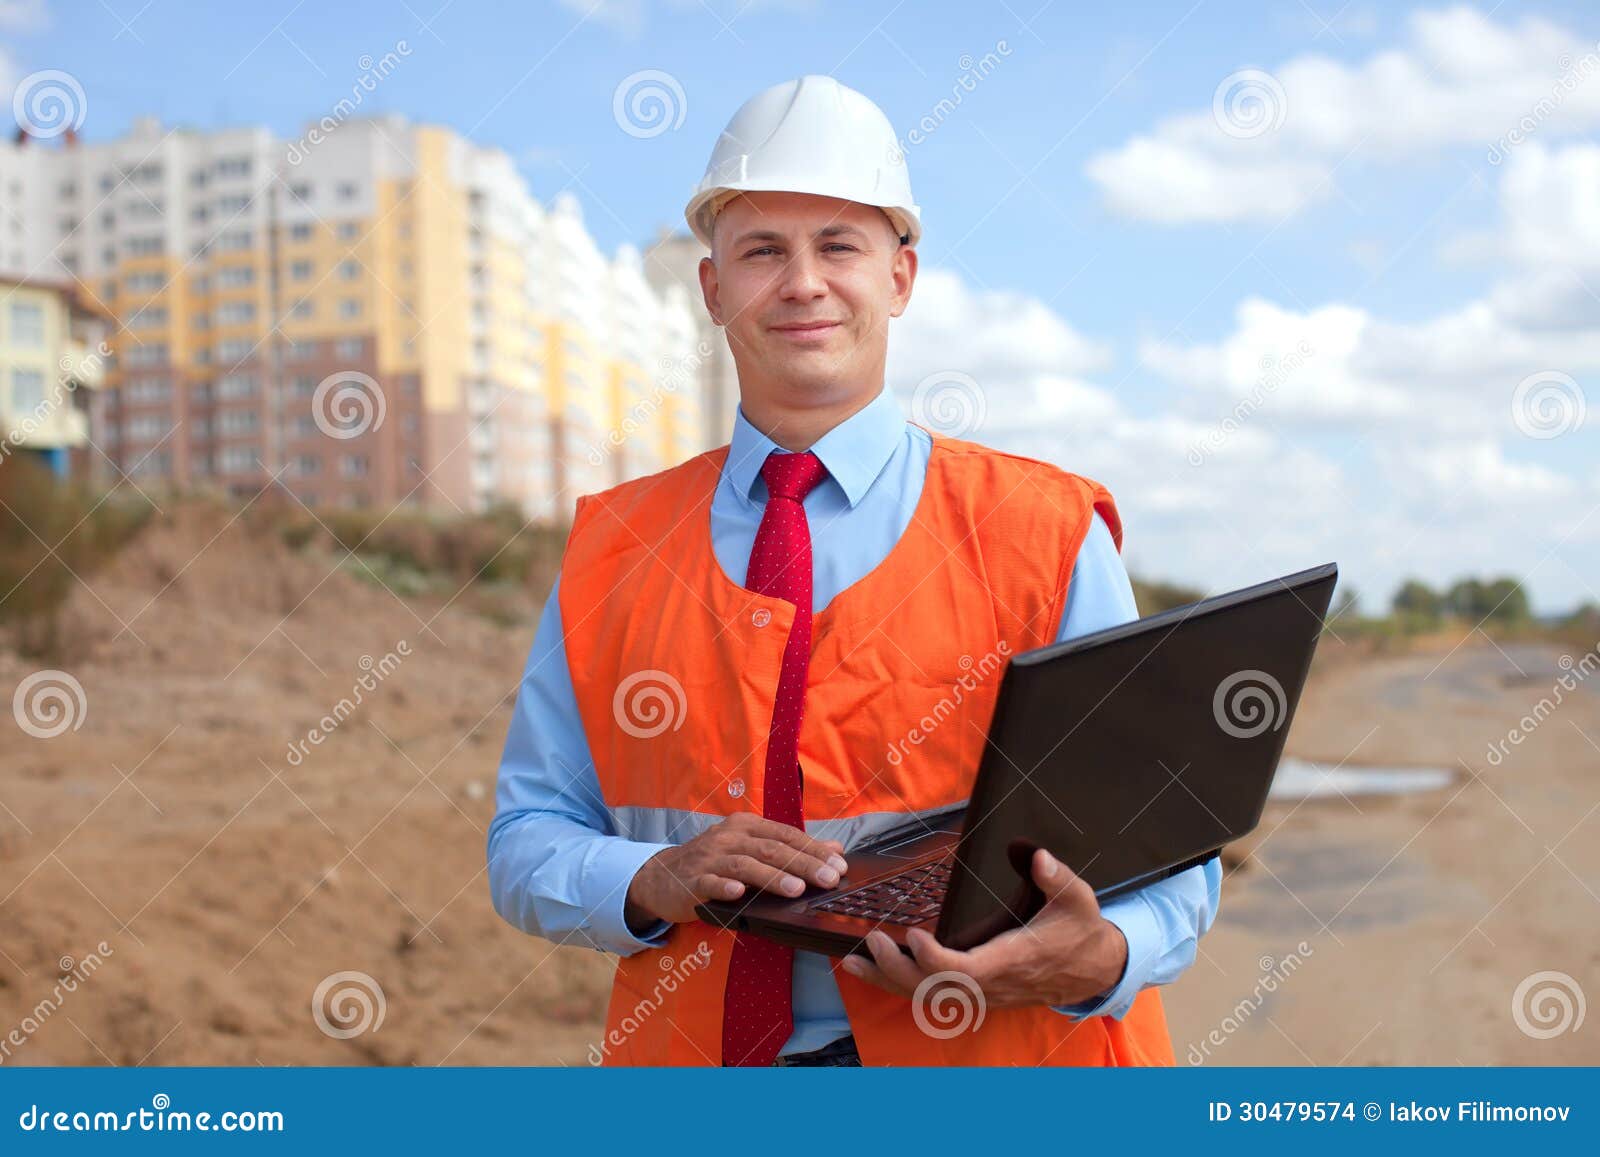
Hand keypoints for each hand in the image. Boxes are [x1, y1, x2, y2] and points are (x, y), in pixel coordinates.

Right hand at [624, 812, 849, 927]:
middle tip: (828, 879)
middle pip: (771, 849)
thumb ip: (791, 848)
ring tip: (796, 890)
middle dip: (803, 864)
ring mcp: (710, 858)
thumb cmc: (714, 863)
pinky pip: (710, 882)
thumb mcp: (752, 849)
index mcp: (747, 826)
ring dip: (772, 877)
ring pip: (745, 865)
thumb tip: (834, 849)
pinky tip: (738, 893)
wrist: (662, 876)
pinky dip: (725, 886)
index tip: (838, 865)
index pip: (787, 835)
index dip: (813, 849)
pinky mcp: (692, 881)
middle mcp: (729, 837)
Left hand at [838, 847, 1126, 1009]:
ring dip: (890, 981)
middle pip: (935, 988)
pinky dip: (902, 986)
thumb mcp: (1078, 899)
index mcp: (1013, 959)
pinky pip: (935, 996)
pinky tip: (876, 972)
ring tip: (853, 962)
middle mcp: (993, 983)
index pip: (964, 970)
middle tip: (869, 941)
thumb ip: (1057, 878)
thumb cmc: (1080, 930)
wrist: (1094, 969)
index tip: (912, 933)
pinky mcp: (978, 994)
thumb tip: (1038, 856)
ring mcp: (984, 993)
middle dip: (897, 969)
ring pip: (929, 997)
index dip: (934, 958)